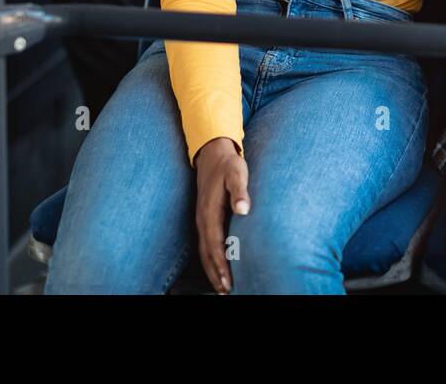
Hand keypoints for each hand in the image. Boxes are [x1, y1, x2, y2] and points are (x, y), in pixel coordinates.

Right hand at [194, 136, 249, 293]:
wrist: (212, 153)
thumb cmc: (228, 164)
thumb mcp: (237, 172)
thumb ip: (240, 190)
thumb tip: (244, 209)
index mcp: (209, 211)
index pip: (215, 244)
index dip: (221, 265)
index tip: (228, 282)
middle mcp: (202, 219)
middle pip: (207, 253)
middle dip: (215, 274)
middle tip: (226, 292)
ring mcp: (201, 219)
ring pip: (204, 251)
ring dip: (212, 270)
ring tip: (222, 288)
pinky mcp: (204, 219)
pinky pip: (206, 244)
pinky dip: (211, 260)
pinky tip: (219, 268)